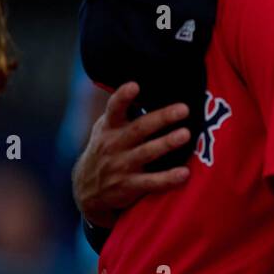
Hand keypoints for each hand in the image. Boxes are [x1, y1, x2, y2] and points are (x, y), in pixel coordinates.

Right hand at [73, 82, 191, 225]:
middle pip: (139, 129)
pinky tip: (184, 173)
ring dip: (166, 143)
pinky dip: (168, 179)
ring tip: (186, 134)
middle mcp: (114, 145)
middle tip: (183, 109)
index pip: (114, 109)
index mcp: (110, 127)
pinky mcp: (129, 186)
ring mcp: (121, 166)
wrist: (88, 189)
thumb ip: (124, 110)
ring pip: (147, 153)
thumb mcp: (107, 128)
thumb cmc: (107, 148)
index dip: (123, 97)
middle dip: (162, 118)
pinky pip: (151, 182)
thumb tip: (150, 84)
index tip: (135, 85)